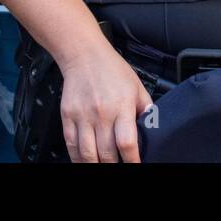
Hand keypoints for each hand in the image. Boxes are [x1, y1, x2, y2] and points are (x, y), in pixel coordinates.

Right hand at [58, 43, 151, 162]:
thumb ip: (146, 108)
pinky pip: (71, 144)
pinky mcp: (68, 116)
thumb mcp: (137, 86)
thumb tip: (152, 127)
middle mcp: (101, 113)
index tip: (135, 165)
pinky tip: (84, 161)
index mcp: (122, 106)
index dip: (132, 161)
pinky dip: (77, 158)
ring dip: (96, 165)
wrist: (83, 54)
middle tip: (119, 165)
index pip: (127, 143)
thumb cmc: (111, 68)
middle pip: (106, 154)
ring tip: (103, 166)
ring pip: (87, 154)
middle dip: (114, 166)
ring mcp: (82, 116)